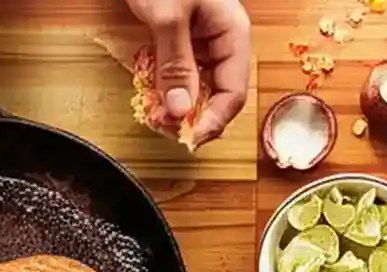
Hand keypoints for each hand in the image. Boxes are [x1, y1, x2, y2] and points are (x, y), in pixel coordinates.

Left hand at [126, 0, 250, 145]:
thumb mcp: (168, 17)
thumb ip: (175, 65)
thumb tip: (180, 112)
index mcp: (232, 32)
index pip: (234, 92)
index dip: (214, 121)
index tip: (189, 139)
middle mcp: (222, 40)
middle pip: (217, 93)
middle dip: (193, 116)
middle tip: (163, 129)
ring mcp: (201, 40)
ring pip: (197, 87)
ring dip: (177, 106)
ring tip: (155, 116)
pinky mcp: (181, 39)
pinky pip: (180, 74)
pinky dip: (166, 89)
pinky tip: (152, 97)